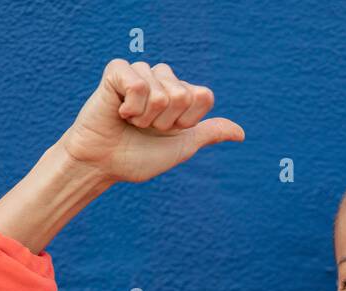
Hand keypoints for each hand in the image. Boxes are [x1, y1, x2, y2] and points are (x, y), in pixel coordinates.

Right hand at [58, 60, 244, 183]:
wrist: (104, 164)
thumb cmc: (138, 157)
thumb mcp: (181, 148)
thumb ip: (209, 134)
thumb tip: (241, 134)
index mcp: (181, 94)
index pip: (203, 96)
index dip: (187, 121)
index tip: (167, 132)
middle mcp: (163, 79)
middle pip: (182, 95)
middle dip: (164, 121)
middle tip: (144, 128)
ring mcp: (141, 72)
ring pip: (161, 92)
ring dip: (145, 117)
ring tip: (130, 121)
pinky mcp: (118, 70)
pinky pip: (138, 84)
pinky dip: (130, 107)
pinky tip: (119, 111)